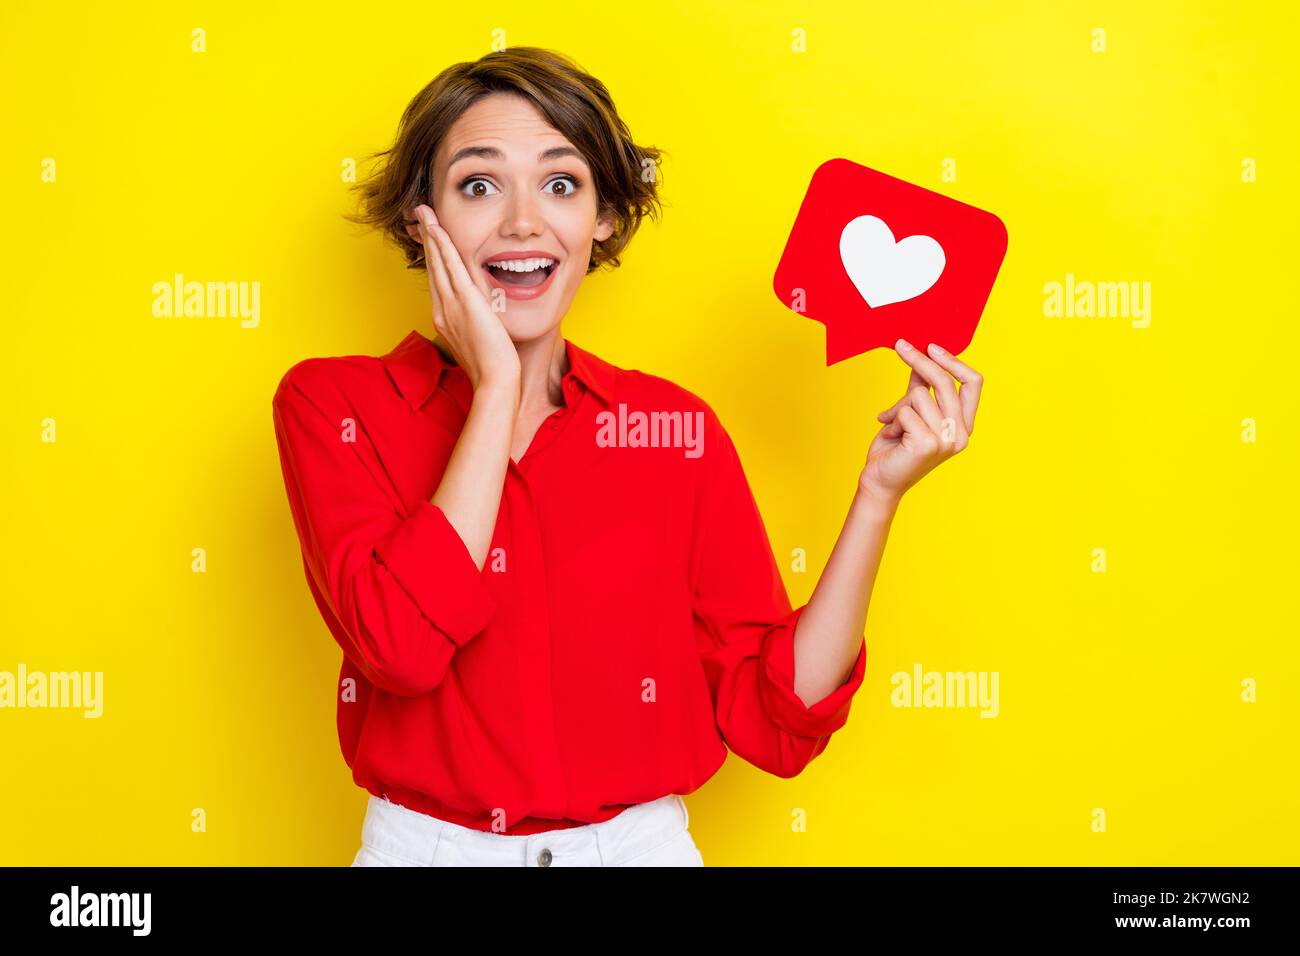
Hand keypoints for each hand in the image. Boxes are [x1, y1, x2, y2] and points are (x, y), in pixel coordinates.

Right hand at [407, 204, 519, 392]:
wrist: (494, 380)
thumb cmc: (491, 367)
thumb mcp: (478, 341)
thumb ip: (474, 324)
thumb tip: (480, 316)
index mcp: (444, 318)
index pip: (437, 281)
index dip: (432, 258)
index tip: (430, 239)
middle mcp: (442, 309)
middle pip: (432, 267)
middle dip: (426, 240)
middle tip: (419, 216)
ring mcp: (450, 305)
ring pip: (438, 262)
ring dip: (431, 234)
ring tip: (423, 212)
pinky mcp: (464, 301)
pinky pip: (451, 267)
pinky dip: (443, 246)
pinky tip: (437, 228)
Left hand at [858, 339, 982, 504]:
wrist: (880, 481)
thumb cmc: (896, 448)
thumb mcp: (912, 413)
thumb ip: (920, 388)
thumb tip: (920, 356)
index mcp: (963, 425)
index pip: (973, 383)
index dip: (954, 361)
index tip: (931, 347)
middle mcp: (961, 433)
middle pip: (944, 382)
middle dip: (919, 360)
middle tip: (899, 345)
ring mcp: (946, 440)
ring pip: (919, 395)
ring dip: (899, 408)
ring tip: (895, 428)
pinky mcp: (928, 444)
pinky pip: (905, 411)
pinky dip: (893, 420)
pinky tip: (893, 437)